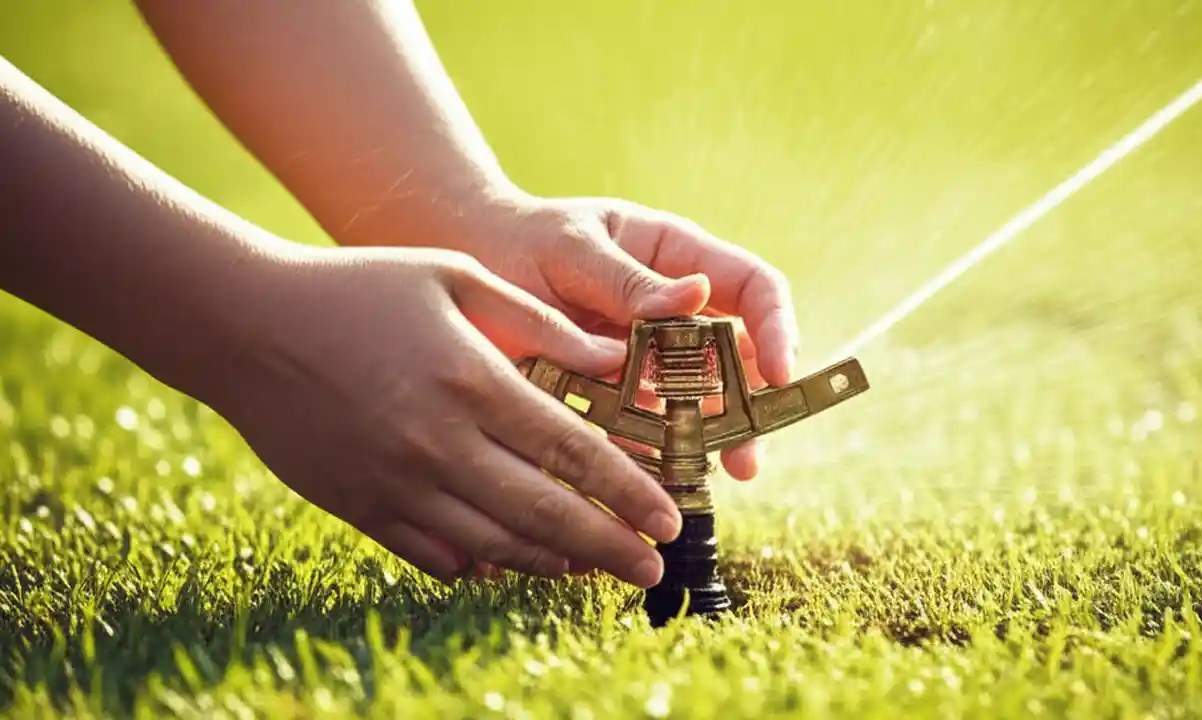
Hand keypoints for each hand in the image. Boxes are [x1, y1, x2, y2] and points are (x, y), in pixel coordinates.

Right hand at [209, 245, 681, 585]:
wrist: (246, 325)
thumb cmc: (360, 288)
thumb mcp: (455, 276)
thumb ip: (537, 320)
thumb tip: (612, 355)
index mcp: (472, 381)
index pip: (572, 451)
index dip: (628, 492)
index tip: (668, 517)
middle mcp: (439, 443)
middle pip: (545, 513)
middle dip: (609, 548)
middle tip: (651, 569)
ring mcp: (398, 483)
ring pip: (496, 544)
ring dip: (554, 563)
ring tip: (594, 569)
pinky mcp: (362, 506)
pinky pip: (436, 554)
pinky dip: (483, 565)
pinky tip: (513, 564)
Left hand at [447, 195, 799, 480]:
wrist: (467, 270)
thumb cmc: (521, 242)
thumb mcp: (571, 249)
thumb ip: (626, 279)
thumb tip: (694, 296)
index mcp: (677, 257)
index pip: (752, 286)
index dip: (776, 327)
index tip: (779, 372)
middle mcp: (675, 309)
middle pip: (738, 356)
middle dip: (751, 406)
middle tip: (746, 456)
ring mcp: (649, 355)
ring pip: (701, 400)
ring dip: (710, 439)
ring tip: (710, 476)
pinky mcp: (618, 394)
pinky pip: (649, 428)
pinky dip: (656, 455)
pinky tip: (656, 482)